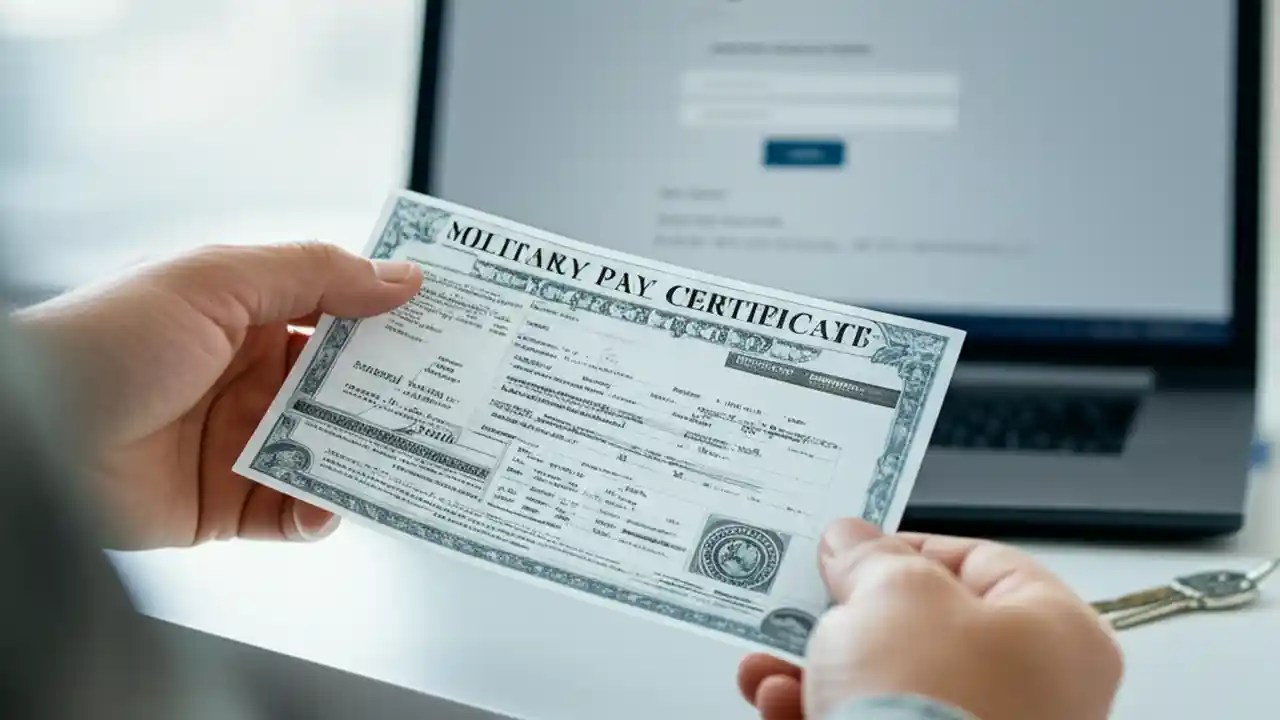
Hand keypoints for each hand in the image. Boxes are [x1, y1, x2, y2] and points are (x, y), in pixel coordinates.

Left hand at [15, 242, 421, 548]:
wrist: (27, 437)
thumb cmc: (106, 341)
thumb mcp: (216, 282)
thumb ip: (314, 275)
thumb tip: (401, 277)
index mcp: (248, 317)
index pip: (339, 315)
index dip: (393, 319)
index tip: (451, 327)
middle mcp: (250, 378)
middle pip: (345, 389)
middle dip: (395, 395)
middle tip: (450, 402)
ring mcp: (240, 442)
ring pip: (330, 452)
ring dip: (365, 457)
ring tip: (400, 458)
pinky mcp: (226, 505)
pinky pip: (293, 511)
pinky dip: (318, 511)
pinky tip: (326, 504)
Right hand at [737, 519, 1122, 719]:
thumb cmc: (934, 701)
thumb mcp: (892, 591)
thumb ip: (871, 557)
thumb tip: (851, 543)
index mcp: (1058, 635)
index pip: (983, 563)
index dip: (906, 548)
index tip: (849, 553)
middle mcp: (1038, 694)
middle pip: (924, 632)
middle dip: (844, 619)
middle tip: (801, 607)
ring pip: (889, 690)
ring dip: (816, 672)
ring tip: (767, 668)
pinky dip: (821, 715)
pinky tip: (778, 704)